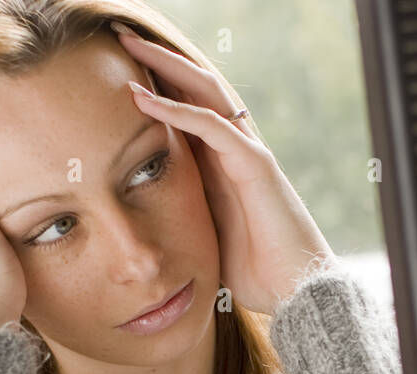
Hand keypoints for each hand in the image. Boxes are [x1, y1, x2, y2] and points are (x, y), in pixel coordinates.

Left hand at [112, 22, 335, 315]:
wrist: (299, 295)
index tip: (118, 69)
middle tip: (121, 35)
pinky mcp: (256, 166)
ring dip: (165, 65)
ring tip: (128, 44)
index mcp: (224, 166)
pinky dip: (176, 108)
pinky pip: (212, 126)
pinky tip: (143, 97)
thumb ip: (184, 221)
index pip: (189, 111)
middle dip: (160, 59)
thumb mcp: (206, 240)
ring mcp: (249, 154)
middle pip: (197, 88)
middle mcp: (237, 151)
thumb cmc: (259, 275)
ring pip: (206, 92)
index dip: (159, 85)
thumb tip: (146, 235)